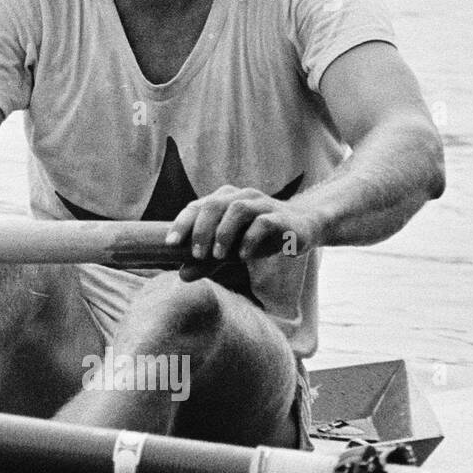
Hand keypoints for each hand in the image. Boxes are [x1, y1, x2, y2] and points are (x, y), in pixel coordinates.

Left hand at [165, 187, 322, 280]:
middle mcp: (241, 197)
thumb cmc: (260, 237)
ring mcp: (262, 204)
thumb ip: (207, 261)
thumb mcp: (231, 250)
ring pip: (237, 209)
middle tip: (195, 254)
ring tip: (217, 256)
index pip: (197, 206)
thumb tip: (182, 275)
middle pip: (214, 205)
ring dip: (224, 233)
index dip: (182, 223)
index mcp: (224, 199)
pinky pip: (264, 223)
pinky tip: (243, 256)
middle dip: (201, 230)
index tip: (170, 244)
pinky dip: (250, 239)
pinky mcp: (281, 218)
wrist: (302, 229)